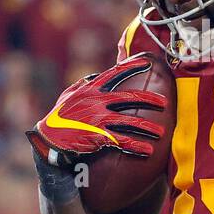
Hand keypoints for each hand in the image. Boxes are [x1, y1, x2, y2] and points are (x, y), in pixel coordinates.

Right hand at [26, 56, 166, 166]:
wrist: (48, 141)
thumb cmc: (58, 118)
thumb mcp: (68, 96)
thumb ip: (83, 85)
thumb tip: (96, 75)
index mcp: (90, 89)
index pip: (115, 73)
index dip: (132, 66)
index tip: (148, 62)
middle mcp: (96, 101)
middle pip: (130, 97)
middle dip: (150, 99)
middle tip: (165, 103)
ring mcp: (98, 119)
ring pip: (130, 122)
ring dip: (148, 128)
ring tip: (161, 133)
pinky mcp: (98, 136)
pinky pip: (123, 141)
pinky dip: (136, 146)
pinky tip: (148, 150)